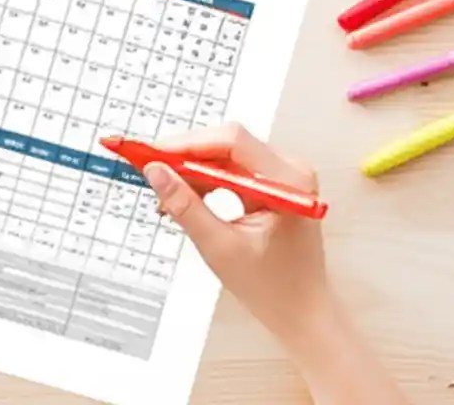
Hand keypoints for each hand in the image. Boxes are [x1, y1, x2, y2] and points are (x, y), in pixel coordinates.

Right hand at [146, 124, 406, 404]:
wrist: (302, 311)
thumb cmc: (273, 287)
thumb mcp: (219, 246)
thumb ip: (186, 206)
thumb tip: (156, 172)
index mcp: (287, 181)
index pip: (231, 141)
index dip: (187, 143)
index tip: (152, 153)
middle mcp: (290, 171)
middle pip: (227, 144)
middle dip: (185, 157)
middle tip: (151, 172)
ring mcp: (283, 177)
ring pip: (226, 157)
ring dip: (193, 171)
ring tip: (167, 197)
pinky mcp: (272, 186)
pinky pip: (232, 171)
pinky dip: (206, 182)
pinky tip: (188, 199)